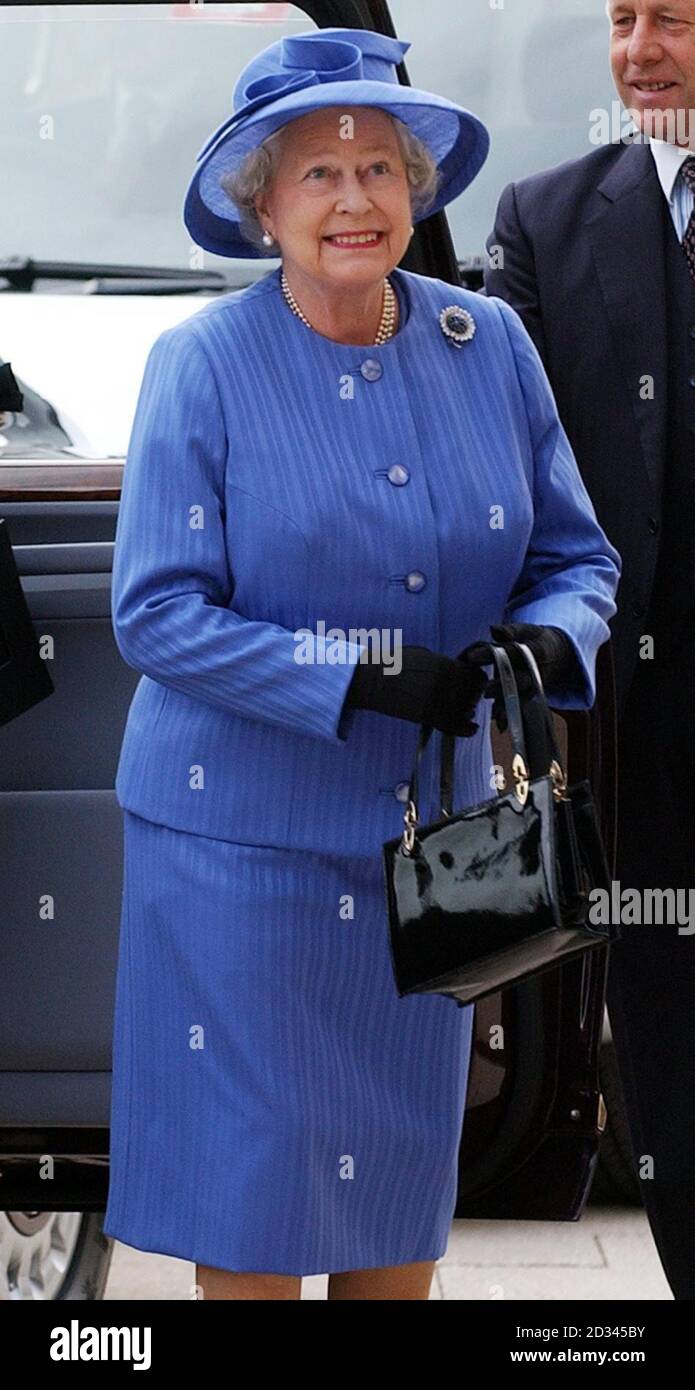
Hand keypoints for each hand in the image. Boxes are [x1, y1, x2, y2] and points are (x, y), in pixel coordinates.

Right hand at [345, 644, 486, 736]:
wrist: (374, 680)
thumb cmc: (396, 663)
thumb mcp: (424, 655)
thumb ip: (445, 663)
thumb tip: (460, 670)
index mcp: (444, 665)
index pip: (476, 675)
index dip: (477, 680)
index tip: (472, 682)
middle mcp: (444, 683)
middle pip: (474, 693)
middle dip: (473, 696)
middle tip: (469, 699)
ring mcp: (436, 700)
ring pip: (466, 710)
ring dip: (468, 711)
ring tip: (464, 712)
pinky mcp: (427, 716)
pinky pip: (454, 726)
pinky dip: (466, 729)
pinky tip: (472, 728)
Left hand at [463, 623, 577, 730]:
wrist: (558, 653)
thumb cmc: (534, 639)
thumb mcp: (527, 631)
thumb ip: (511, 631)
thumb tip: (493, 629)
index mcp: (536, 650)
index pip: (511, 651)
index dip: (492, 654)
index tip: (470, 656)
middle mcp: (538, 669)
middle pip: (519, 678)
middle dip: (503, 685)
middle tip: (484, 691)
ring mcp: (536, 684)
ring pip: (521, 696)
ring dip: (507, 705)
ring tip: (493, 714)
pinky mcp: (532, 695)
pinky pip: (522, 706)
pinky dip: (512, 715)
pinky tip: (501, 726)